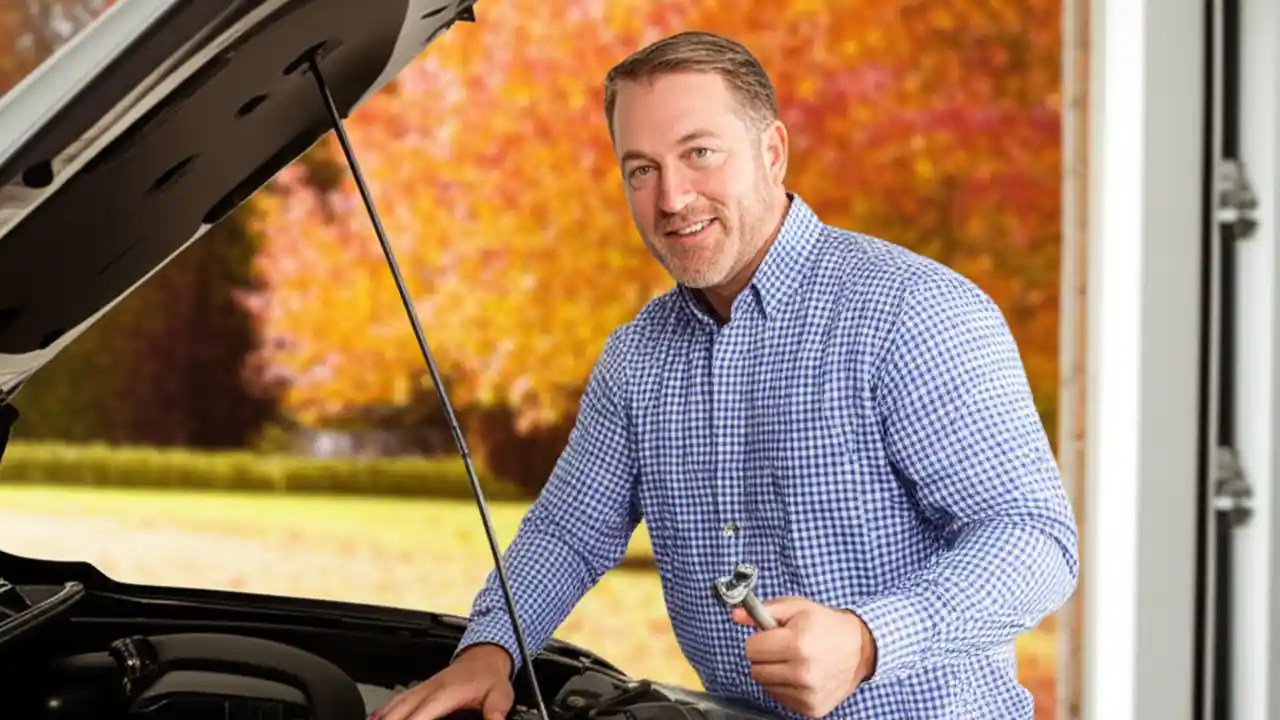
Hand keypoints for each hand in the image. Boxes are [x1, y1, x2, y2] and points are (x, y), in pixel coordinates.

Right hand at [371, 643, 514, 719]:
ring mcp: (420, 688)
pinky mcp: (417, 690)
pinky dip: (382, 712)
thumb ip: (496, 712)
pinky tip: (375, 718)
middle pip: (400, 712)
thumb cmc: (489, 678)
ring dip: (383, 718)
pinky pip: (394, 701)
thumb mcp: (500, 696)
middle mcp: (428, 690)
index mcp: (445, 693)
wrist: (483, 658)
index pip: (420, 715)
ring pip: (393, 706)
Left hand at [731, 596, 876, 717]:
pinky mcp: (812, 708)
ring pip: (766, 685)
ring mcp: (808, 693)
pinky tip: (801, 675)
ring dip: (774, 673)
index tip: (772, 637)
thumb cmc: (826, 625)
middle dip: (765, 657)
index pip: (751, 649)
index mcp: (798, 643)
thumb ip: (764, 611)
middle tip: (784, 649)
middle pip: (755, 670)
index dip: (760, 640)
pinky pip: (780, 698)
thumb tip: (736, 615)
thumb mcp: (797, 607)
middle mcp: (803, 671)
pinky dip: (785, 687)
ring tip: (795, 661)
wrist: (860, 649)